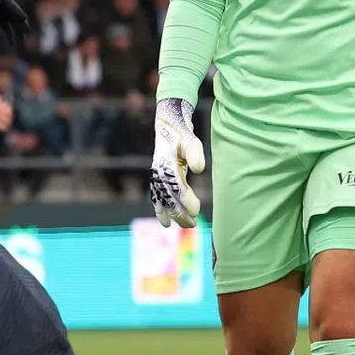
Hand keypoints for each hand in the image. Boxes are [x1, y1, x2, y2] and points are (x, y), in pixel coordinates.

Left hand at [0, 0, 29, 44]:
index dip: (16, 9)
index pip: (6, 1)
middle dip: (19, 21)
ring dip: (17, 29)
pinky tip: (12, 44)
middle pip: (11, 11)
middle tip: (26, 32)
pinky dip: (8, 34)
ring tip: (22, 41)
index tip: (23, 19)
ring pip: (9, 20)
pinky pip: (3, 26)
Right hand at [0, 97, 12, 130]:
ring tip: (6, 125)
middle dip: (9, 117)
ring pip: (7, 121)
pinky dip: (4, 128)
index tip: (9, 113)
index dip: (9, 111)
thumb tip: (0, 96)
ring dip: (7, 123)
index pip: (8, 107)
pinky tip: (3, 128)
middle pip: (9, 114)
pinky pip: (3, 127)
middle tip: (8, 120)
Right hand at [149, 97, 204, 227]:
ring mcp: (156, 176)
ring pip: (162, 200)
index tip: (197, 211)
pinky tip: (165, 221)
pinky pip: (156, 197)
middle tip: (193, 225)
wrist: (168, 127)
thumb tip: (199, 170)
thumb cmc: (183, 136)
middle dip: (180, 213)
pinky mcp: (156, 178)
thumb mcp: (192, 142)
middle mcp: (159, 173)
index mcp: (168, 165)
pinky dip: (160, 210)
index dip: (186, 201)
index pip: (177, 188)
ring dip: (172, 214)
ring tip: (184, 226)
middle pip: (169, 199)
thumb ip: (196, 155)